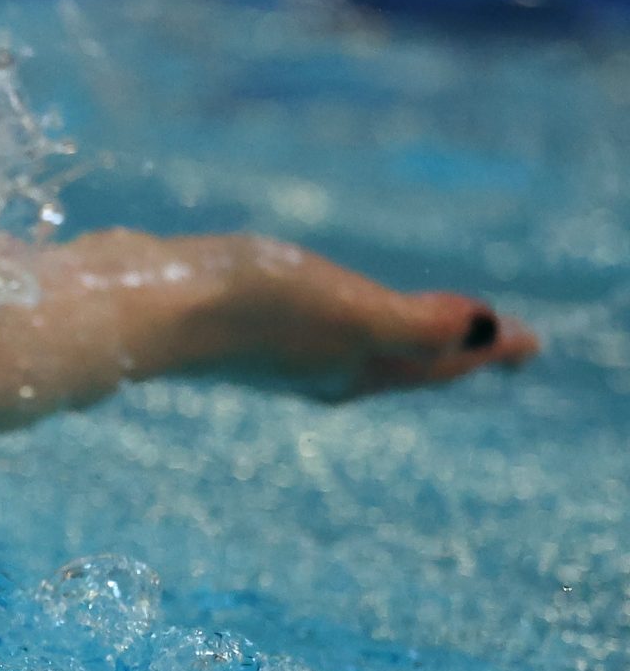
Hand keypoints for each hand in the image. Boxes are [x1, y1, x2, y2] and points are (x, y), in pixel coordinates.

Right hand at [194, 235, 540, 395]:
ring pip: (355, 345)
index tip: (531, 344)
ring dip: (395, 336)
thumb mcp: (350, 311)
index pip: (437, 361)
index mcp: (353, 368)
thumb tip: (484, 331)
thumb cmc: (249, 311)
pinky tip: (321, 302)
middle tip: (492, 341)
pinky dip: (339, 314)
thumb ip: (417, 324)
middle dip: (447, 351)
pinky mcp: (232, 319)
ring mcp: (272, 346)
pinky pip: (311, 321)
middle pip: (402, 361)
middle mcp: (316, 366)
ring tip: (417, 325)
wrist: (140, 310)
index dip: (487, 350)